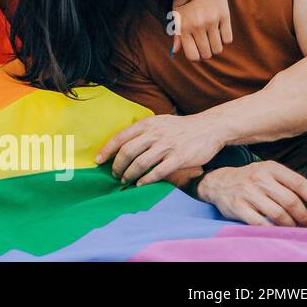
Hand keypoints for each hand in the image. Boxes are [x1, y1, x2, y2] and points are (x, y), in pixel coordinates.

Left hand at [95, 113, 224, 185]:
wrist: (209, 127)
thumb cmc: (180, 128)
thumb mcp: (158, 122)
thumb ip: (142, 131)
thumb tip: (121, 144)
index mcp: (147, 124)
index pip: (120, 137)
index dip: (106, 150)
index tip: (97, 161)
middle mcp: (155, 134)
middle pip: (127, 152)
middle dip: (117, 166)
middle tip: (114, 174)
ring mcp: (167, 146)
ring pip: (140, 163)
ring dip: (129, 175)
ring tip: (125, 180)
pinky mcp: (179, 158)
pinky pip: (157, 172)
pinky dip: (146, 180)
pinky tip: (140, 184)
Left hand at [170, 0, 231, 60]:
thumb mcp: (176, 14)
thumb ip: (177, 34)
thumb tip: (175, 52)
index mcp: (184, 27)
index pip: (192, 55)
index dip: (195, 57)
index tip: (196, 51)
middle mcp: (197, 26)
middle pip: (207, 54)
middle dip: (206, 52)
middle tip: (204, 44)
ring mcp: (212, 21)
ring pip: (218, 48)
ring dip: (215, 46)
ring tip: (211, 37)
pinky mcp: (224, 15)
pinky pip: (228, 38)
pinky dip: (224, 38)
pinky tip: (219, 30)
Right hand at [197, 162, 306, 226]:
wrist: (219, 182)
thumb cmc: (252, 179)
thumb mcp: (271, 174)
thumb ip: (294, 184)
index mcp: (270, 168)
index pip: (298, 183)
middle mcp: (259, 178)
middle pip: (290, 201)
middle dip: (303, 216)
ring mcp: (247, 193)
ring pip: (278, 214)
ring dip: (291, 225)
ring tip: (294, 227)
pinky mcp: (238, 207)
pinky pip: (261, 223)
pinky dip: (273, 230)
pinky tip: (278, 230)